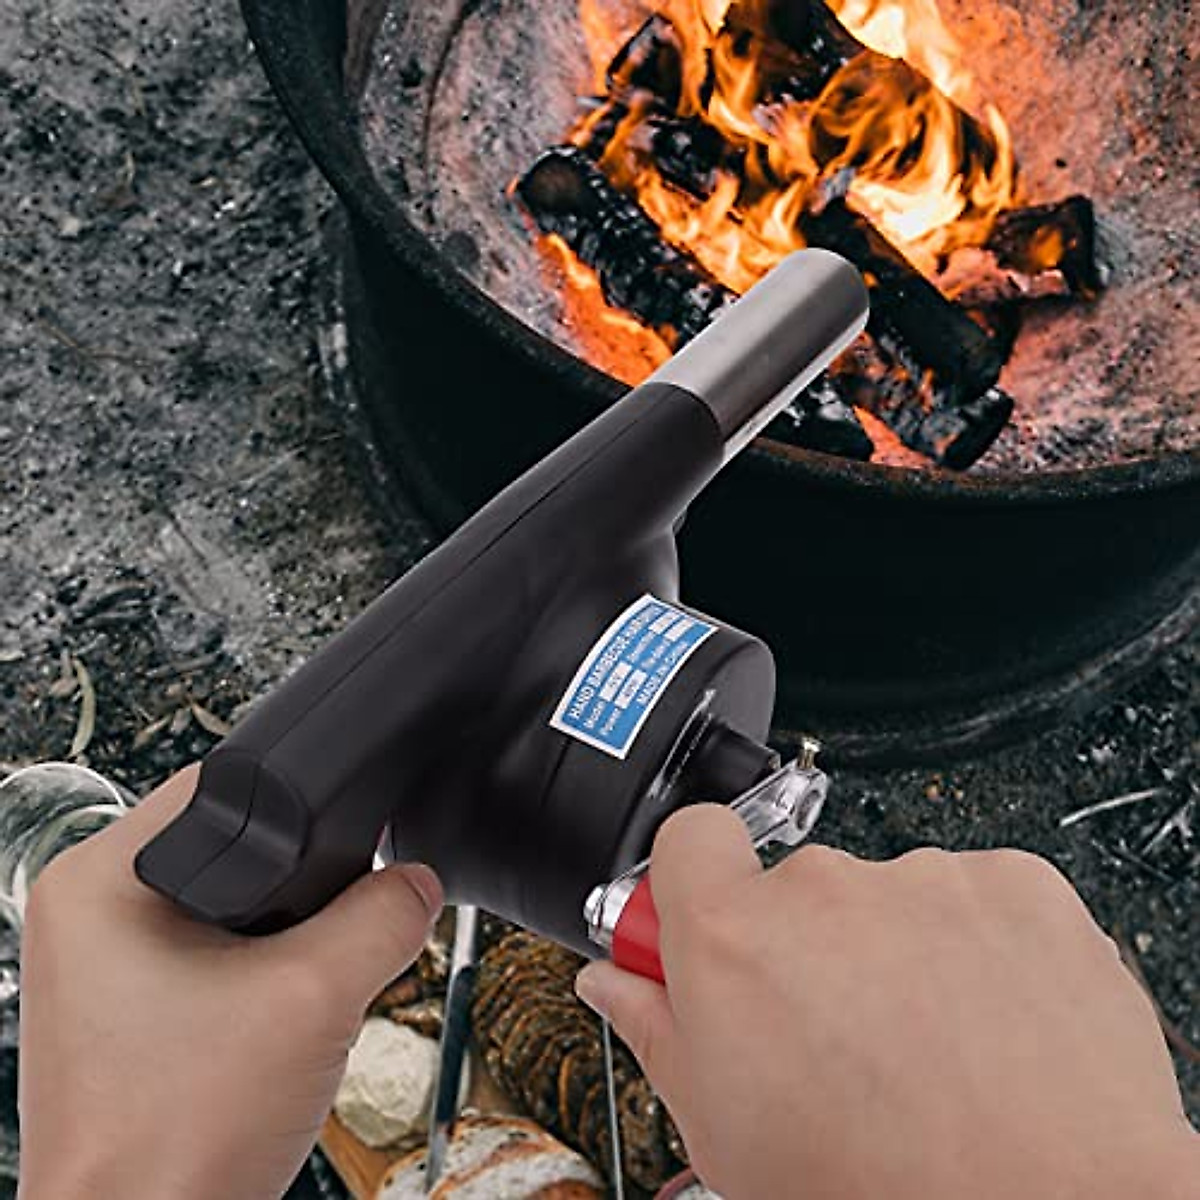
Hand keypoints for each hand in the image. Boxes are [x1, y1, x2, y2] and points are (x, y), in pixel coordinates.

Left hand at [17, 766, 442, 1199]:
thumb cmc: (174, 1145)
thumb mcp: (313, 1000)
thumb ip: (383, 918)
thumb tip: (417, 881)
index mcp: (97, 882)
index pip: (217, 788)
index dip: (299, 810)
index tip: (345, 849)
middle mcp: (86, 913)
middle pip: (230, 847)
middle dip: (298, 887)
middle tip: (314, 945)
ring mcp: (101, 967)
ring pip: (228, 905)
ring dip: (282, 937)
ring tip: (292, 991)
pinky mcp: (126, 1010)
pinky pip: (211, 955)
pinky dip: (257, 974)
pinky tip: (274, 1019)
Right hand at [577, 806, 1197, 1199]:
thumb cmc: (884, 1187)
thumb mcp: (725, 1131)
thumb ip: (656, 1029)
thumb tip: (615, 981)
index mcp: (733, 937)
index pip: (687, 835)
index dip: (695, 877)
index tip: (706, 919)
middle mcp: (824, 888)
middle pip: (795, 884)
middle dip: (806, 942)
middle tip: (837, 1030)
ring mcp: (925, 879)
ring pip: (888, 896)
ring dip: (896, 949)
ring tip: (924, 1047)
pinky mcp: (1012, 884)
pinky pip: (972, 894)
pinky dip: (976, 944)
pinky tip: (982, 1023)